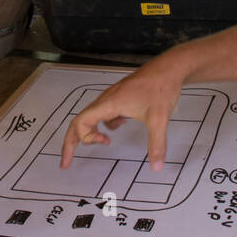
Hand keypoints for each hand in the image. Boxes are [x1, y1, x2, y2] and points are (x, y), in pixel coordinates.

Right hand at [60, 57, 185, 170]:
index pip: (82, 121)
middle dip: (72, 141)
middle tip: (66, 162)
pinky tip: (120, 124)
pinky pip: (104, 112)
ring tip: (103, 142)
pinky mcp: (120, 96)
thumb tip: (156, 168)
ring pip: (91, 115)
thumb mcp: (159, 119)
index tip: (104, 144)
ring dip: (90, 131)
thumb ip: (156, 144)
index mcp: (109, 103)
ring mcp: (112, 97)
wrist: (169, 68)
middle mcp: (106, 99)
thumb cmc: (161, 89)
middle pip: (80, 120)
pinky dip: (105, 123)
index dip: (82, 138)